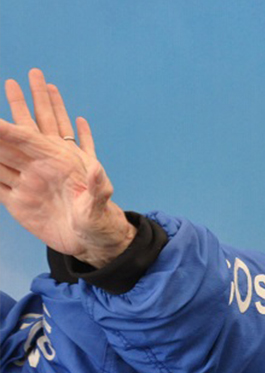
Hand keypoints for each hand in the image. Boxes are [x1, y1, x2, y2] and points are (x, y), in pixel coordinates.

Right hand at [0, 69, 133, 267]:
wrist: (90, 243)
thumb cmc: (98, 222)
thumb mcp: (99, 207)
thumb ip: (98, 188)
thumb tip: (99, 169)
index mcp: (60, 164)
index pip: (32, 136)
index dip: (18, 119)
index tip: (2, 110)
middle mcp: (41, 167)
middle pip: (22, 133)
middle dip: (19, 106)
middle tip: (11, 81)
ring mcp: (28, 182)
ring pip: (3, 154)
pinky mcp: (18, 202)